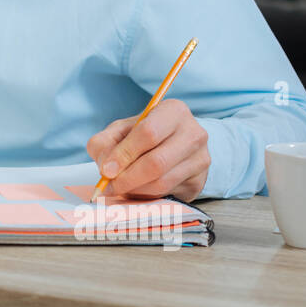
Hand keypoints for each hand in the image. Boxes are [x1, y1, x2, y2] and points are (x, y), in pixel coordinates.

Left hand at [85, 99, 209, 201]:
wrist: (175, 144)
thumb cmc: (144, 134)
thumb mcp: (121, 130)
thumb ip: (105, 143)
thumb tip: (106, 168)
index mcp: (173, 111)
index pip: (148, 133)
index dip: (124, 154)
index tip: (106, 170)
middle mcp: (193, 133)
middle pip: (157, 162)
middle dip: (127, 178)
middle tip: (109, 186)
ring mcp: (200, 158)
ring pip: (162, 182)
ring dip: (135, 189)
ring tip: (120, 187)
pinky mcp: (199, 181)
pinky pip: (168, 194)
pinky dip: (146, 196)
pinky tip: (137, 189)